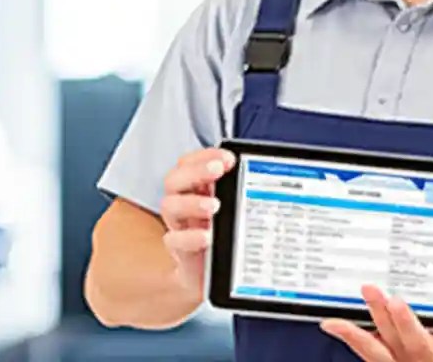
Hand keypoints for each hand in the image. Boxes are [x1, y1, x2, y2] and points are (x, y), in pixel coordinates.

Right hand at [159, 148, 235, 292]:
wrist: (217, 277)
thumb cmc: (228, 237)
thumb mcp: (237, 210)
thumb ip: (242, 192)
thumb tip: (263, 173)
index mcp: (197, 189)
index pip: (190, 163)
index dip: (205, 156)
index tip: (228, 158)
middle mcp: (184, 204)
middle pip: (175, 179)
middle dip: (196, 170)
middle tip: (218, 170)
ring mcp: (180, 227)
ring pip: (170, 206)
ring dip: (192, 202)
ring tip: (215, 206)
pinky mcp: (181, 252)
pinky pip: (174, 241)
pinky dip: (190, 237)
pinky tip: (207, 236)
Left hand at [320, 283, 432, 361]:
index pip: (418, 341)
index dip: (405, 322)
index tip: (396, 301)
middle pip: (390, 343)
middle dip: (378, 314)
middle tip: (368, 289)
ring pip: (373, 355)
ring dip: (354, 337)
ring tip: (332, 323)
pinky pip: (372, 357)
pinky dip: (357, 343)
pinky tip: (340, 329)